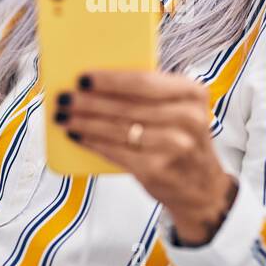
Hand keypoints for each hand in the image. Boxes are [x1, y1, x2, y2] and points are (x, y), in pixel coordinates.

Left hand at [52, 69, 238, 245]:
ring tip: (63, 116)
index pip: (144, 81)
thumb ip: (152, 95)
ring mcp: (174, 146)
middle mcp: (188, 119)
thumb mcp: (181, 110)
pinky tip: (77, 135)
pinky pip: (116, 152)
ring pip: (118, 129)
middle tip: (63, 97)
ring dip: (84, 122)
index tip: (82, 77)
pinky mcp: (157, 170)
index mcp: (192, 94)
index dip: (109, 79)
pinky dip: (93, 142)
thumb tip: (97, 83)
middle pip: (126, 106)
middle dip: (88, 101)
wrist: (202, 188)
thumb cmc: (182, 140)